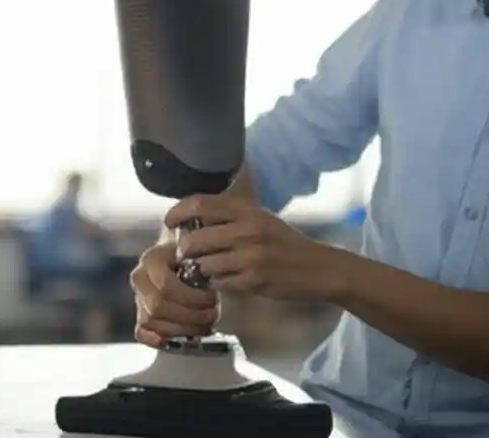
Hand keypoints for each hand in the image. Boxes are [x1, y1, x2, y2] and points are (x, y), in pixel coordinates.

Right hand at [129, 242, 220, 347]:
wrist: (177, 256)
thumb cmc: (190, 253)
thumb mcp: (194, 247)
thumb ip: (198, 255)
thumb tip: (210, 270)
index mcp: (151, 260)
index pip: (166, 285)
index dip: (191, 296)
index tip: (212, 297)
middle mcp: (140, 279)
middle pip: (159, 306)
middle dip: (190, 315)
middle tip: (213, 313)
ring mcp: (139, 299)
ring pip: (153, 322)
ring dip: (183, 329)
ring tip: (206, 325)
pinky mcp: (141, 316)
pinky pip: (141, 332)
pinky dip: (154, 340)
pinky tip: (170, 341)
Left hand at [166, 193, 346, 302]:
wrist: (319, 268)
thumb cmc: (285, 242)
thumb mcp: (260, 219)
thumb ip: (229, 217)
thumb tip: (191, 219)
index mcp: (247, 210)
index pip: (200, 204)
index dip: (177, 212)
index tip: (169, 222)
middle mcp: (246, 230)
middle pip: (194, 239)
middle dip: (185, 250)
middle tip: (187, 254)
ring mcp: (249, 257)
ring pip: (203, 264)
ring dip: (200, 270)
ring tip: (207, 269)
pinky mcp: (252, 281)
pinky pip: (219, 283)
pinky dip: (217, 283)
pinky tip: (226, 280)